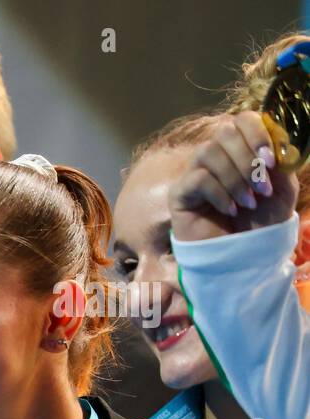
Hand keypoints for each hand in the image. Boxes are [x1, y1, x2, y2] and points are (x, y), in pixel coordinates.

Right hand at [169, 110, 298, 241]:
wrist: (241, 255)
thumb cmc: (260, 222)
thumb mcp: (282, 188)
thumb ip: (281, 161)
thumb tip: (278, 141)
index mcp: (240, 149)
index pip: (242, 120)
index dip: (257, 133)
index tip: (271, 160)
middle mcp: (215, 156)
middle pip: (224, 132)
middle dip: (247, 159)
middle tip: (262, 187)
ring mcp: (194, 173)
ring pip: (208, 152)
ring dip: (235, 178)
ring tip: (248, 202)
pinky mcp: (180, 193)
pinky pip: (198, 179)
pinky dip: (220, 194)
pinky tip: (230, 210)